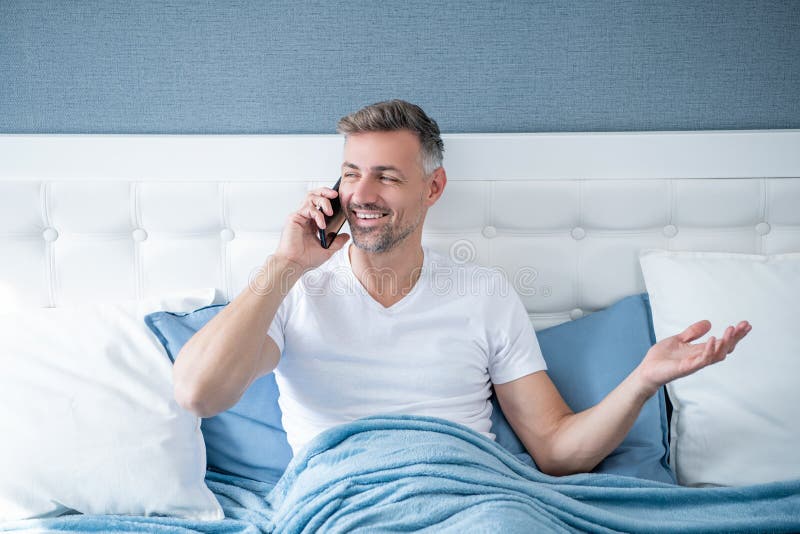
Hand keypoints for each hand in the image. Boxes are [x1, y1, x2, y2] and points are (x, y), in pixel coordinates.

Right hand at [273, 187, 349, 271]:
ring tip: (330, 212)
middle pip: (314, 195)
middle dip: (325, 191)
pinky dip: (317, 215)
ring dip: (323, 201)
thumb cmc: (305, 258)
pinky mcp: (294, 218)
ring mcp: (299, 216)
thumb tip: (346, 236)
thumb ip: (337, 242)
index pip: (320, 203)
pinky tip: (322, 225)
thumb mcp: (327, 250)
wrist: (294, 264)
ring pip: (310, 197)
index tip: (340, 199)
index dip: (329, 198)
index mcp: (311, 222)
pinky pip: (308, 209)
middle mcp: (305, 217)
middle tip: (335, 194)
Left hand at [635, 320, 751, 396]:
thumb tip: (709, 322)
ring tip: (731, 330)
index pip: (722, 342)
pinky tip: (713, 339)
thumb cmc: (662, 358)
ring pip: (717, 355)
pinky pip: (701, 360)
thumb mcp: (678, 340)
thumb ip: (693, 333)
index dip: (734, 335)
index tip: (745, 324)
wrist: (647, 370)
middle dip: (735, 338)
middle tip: (745, 326)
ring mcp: (694, 364)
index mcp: (699, 351)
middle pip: (724, 349)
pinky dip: (709, 350)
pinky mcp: (686, 368)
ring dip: (725, 342)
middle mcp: (700, 358)